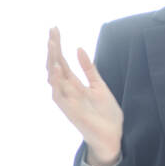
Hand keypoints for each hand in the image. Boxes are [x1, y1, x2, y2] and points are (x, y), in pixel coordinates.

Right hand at [46, 27, 122, 165]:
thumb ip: (89, 69)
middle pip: (56, 65)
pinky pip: (58, 94)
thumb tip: (79, 48)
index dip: (58, 45)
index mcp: (74, 84)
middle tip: (52, 31)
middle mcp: (67, 90)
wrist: (112, 136)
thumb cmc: (106, 114)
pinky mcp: (70, 110)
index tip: (55, 29)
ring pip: (54, 77)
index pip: (62, 61)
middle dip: (53, 48)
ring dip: (52, 61)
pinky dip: (56, 81)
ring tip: (52, 44)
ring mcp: (67, 100)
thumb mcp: (99, 86)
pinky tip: (57, 67)